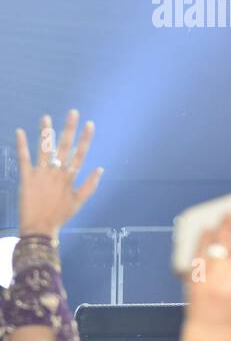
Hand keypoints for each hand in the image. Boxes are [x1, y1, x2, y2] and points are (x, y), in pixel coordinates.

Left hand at [15, 111, 102, 237]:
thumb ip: (90, 185)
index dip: (85, 138)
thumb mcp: (79, 201)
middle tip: (72, 113)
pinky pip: (24, 159)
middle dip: (69, 129)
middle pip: (65, 147)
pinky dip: (21, 145)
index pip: (80, 154)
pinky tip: (19, 132)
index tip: (89, 124)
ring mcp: (41, 174)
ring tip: (46, 117)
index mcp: (70, 178)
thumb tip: (101, 169)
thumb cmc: (61, 216)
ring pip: (45, 149)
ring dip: (46, 132)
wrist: (40, 227)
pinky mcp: (26, 178)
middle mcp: (57, 173)